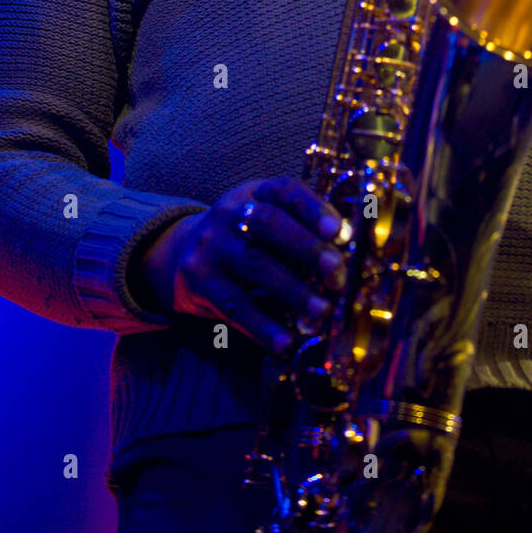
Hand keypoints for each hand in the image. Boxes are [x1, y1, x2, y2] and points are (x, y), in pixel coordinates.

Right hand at [128, 176, 346, 356]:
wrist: (181, 255)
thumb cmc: (245, 239)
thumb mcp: (267, 222)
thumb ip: (302, 230)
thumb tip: (349, 252)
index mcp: (254, 193)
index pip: (284, 191)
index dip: (313, 208)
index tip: (339, 231)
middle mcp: (229, 213)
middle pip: (270, 224)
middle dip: (308, 248)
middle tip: (338, 273)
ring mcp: (210, 245)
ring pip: (256, 265)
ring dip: (294, 291)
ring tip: (321, 312)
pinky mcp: (197, 280)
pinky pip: (235, 305)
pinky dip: (263, 326)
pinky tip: (286, 342)